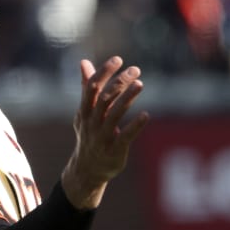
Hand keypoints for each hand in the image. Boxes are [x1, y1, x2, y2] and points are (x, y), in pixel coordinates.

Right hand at [63, 56, 148, 208]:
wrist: (87, 170)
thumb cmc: (90, 135)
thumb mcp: (86, 112)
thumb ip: (87, 87)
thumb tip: (83, 62)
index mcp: (85, 111)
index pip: (92, 87)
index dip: (104, 72)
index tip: (118, 59)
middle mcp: (92, 123)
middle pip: (104, 99)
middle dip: (119, 82)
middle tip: (135, 70)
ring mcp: (102, 137)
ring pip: (114, 115)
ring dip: (127, 98)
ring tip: (140, 84)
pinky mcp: (114, 151)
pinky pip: (125, 137)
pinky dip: (135, 125)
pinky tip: (146, 114)